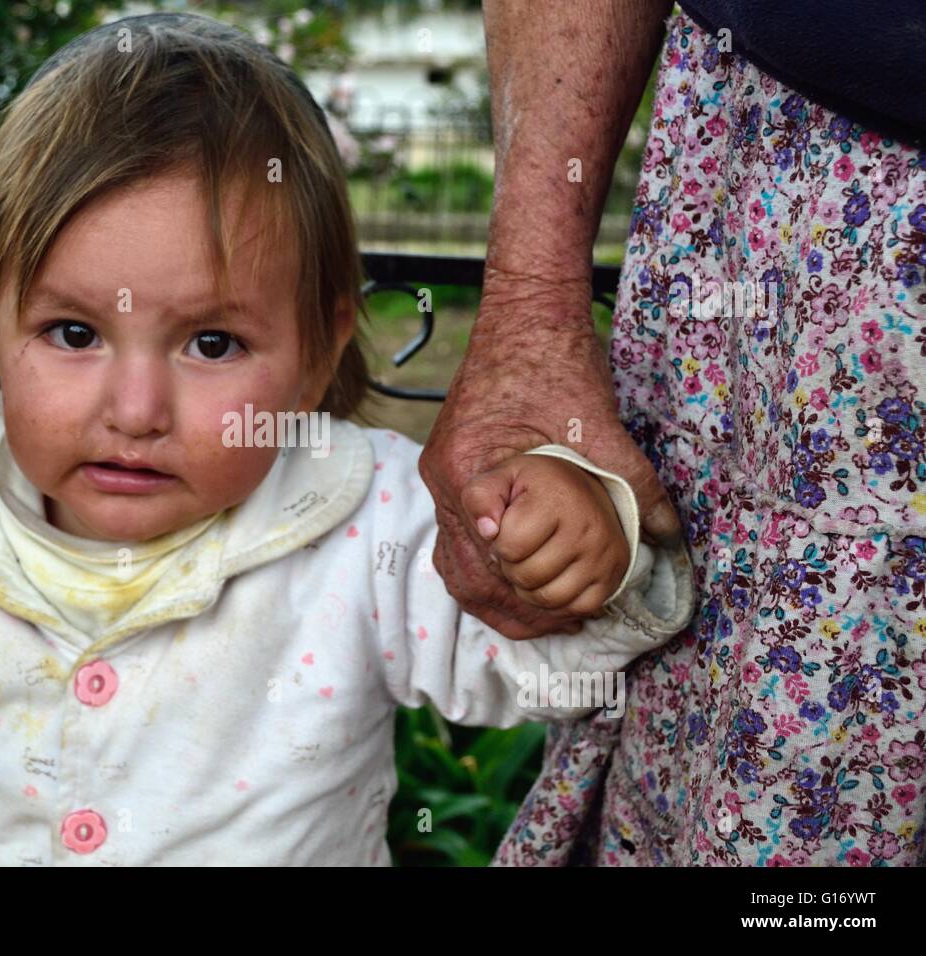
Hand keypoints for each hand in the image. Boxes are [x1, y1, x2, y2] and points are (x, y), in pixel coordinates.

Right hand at [419, 279, 680, 639]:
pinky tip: (520, 576)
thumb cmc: (556, 359)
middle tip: (562, 626)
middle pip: (465, 575)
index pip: (490, 558)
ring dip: (494, 595)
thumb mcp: (600, 424)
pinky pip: (457, 538)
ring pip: (454, 563)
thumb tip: (665, 535)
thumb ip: (633, 482)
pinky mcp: (449, 468)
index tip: (570, 611)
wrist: (525, 310)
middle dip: (512, 610)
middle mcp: (444, 480)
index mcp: (472, 470)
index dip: (528, 595)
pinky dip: (487, 566)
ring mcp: (440, 476)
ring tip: (541, 616)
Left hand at [462, 453, 627, 615]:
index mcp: (557, 499)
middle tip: (519, 549)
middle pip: (526, 576)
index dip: (498, 542)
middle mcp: (587, 528)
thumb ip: (481, 497)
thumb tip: (486, 531)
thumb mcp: (503, 479)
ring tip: (532, 563)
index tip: (508, 527)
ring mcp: (603, 556)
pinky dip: (556, 601)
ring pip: (548, 598)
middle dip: (511, 567)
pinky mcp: (612, 577)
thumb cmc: (536, 488)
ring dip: (529, 588)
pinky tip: (552, 577)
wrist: (585, 490)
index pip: (510, 546)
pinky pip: (574, 608)